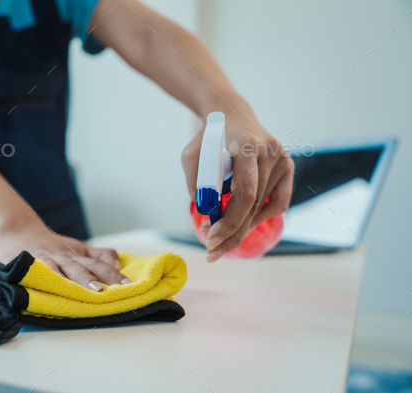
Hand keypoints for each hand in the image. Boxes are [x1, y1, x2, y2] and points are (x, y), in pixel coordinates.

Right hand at [0, 227, 131, 291]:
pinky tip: (49, 285)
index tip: (129, 285)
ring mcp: (47, 261)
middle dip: (92, 280)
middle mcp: (64, 258)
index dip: (113, 274)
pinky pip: (37, 271)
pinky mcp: (29, 264)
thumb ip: (99, 255)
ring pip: (60, 271)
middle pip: (81, 268)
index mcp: (78, 255)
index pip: (99, 265)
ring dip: (70, 281)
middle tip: (103, 291)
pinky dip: (43, 276)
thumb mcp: (79, 248)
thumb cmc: (54, 246)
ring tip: (81, 291)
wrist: (20, 232)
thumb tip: (118, 263)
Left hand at [182, 109, 293, 261]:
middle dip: (232, 233)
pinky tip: (244, 223)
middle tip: (213, 252)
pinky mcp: (288, 166)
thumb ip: (197, 184)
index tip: (210, 238)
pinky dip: (261, 216)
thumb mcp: (192, 157)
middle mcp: (270, 152)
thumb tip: (207, 215)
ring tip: (220, 239)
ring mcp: (282, 158)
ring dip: (242, 227)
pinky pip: (278, 202)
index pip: (245, 192)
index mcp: (247, 146)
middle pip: (254, 205)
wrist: (231, 115)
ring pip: (263, 207)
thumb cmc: (208, 138)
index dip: (229, 220)